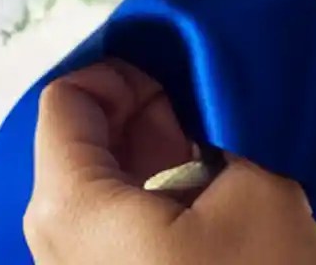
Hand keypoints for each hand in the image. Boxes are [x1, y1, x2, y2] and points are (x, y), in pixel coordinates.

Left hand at [24, 62, 315, 263]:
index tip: (176, 75)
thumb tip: (231, 104)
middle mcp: (56, 244)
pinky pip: (118, 233)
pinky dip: (160, 206)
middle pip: (81, 142)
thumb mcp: (259, 193)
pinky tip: (216, 214)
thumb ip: (234, 127)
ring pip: (102, 188)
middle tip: (205, 119)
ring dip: (160, 161)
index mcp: (71, 205)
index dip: (125, 71)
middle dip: (148, 116)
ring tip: (219, 166)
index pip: (66, 98)